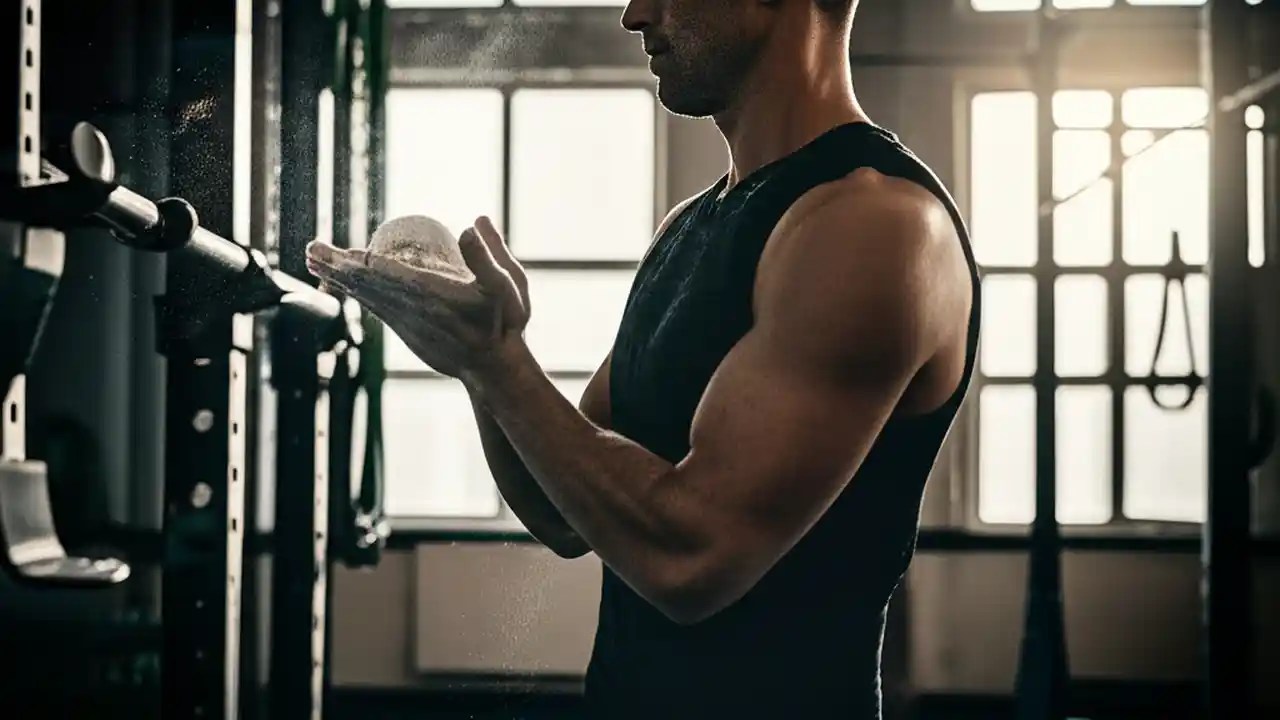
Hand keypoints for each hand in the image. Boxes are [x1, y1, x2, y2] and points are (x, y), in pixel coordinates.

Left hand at [305, 216, 530, 381]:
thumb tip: (472, 222)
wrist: (496, 368)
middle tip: (311, 249)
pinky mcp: (407, 335)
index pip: (386, 275)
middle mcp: (412, 312)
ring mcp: (406, 326)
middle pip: (366, 286)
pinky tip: (343, 286)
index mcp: (432, 296)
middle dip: (336, 266)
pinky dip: (356, 294)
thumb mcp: (508, 288)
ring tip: (314, 262)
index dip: (358, 262)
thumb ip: (491, 256)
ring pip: (367, 298)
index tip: (334, 250)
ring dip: (339, 279)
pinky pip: (375, 309)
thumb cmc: (503, 325)